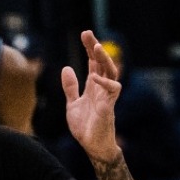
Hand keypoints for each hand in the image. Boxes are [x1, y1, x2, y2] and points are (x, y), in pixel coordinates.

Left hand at [62, 30, 123, 162]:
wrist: (91, 145)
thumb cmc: (85, 126)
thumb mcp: (72, 104)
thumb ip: (71, 87)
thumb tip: (66, 68)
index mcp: (93, 86)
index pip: (93, 63)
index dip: (89, 49)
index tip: (85, 34)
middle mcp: (101, 88)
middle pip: (102, 63)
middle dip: (95, 48)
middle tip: (88, 34)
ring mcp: (106, 96)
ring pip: (111, 72)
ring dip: (104, 59)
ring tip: (96, 47)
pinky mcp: (109, 106)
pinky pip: (113, 90)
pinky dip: (105, 82)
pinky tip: (94, 76)